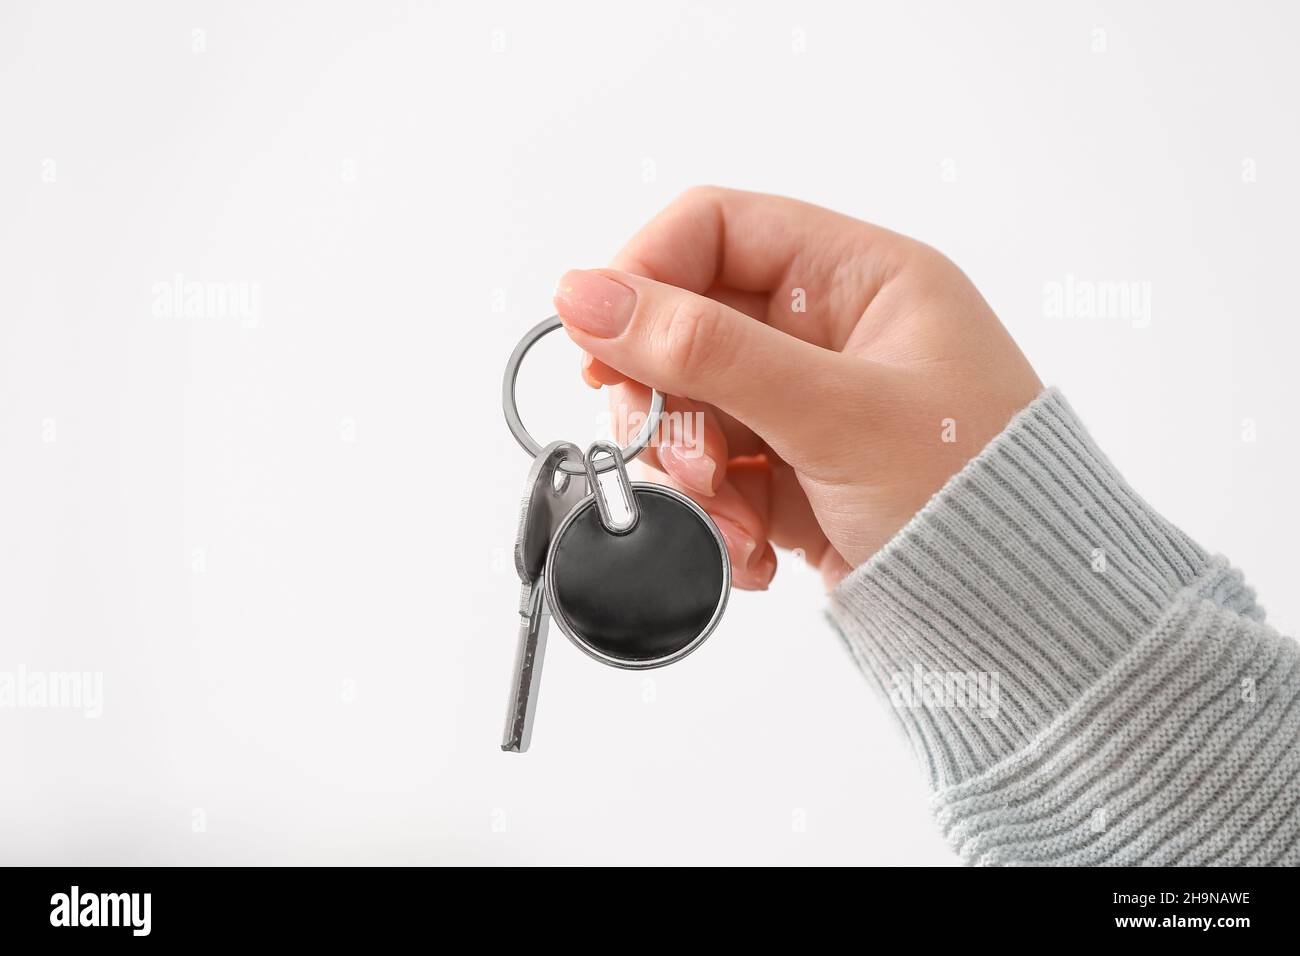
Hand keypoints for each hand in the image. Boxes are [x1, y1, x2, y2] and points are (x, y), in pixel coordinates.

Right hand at [554, 187, 1041, 590]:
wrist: (1020, 620)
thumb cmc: (978, 500)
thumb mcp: (836, 412)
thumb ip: (706, 351)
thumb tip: (589, 295)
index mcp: (860, 278)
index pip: (716, 231)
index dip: (645, 275)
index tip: (600, 340)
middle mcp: (827, 331)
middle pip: (687, 327)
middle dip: (667, 399)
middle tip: (680, 456)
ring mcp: (807, 404)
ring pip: (689, 406)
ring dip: (688, 470)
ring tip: (729, 517)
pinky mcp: (792, 470)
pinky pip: (714, 472)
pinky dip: (715, 514)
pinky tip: (750, 547)